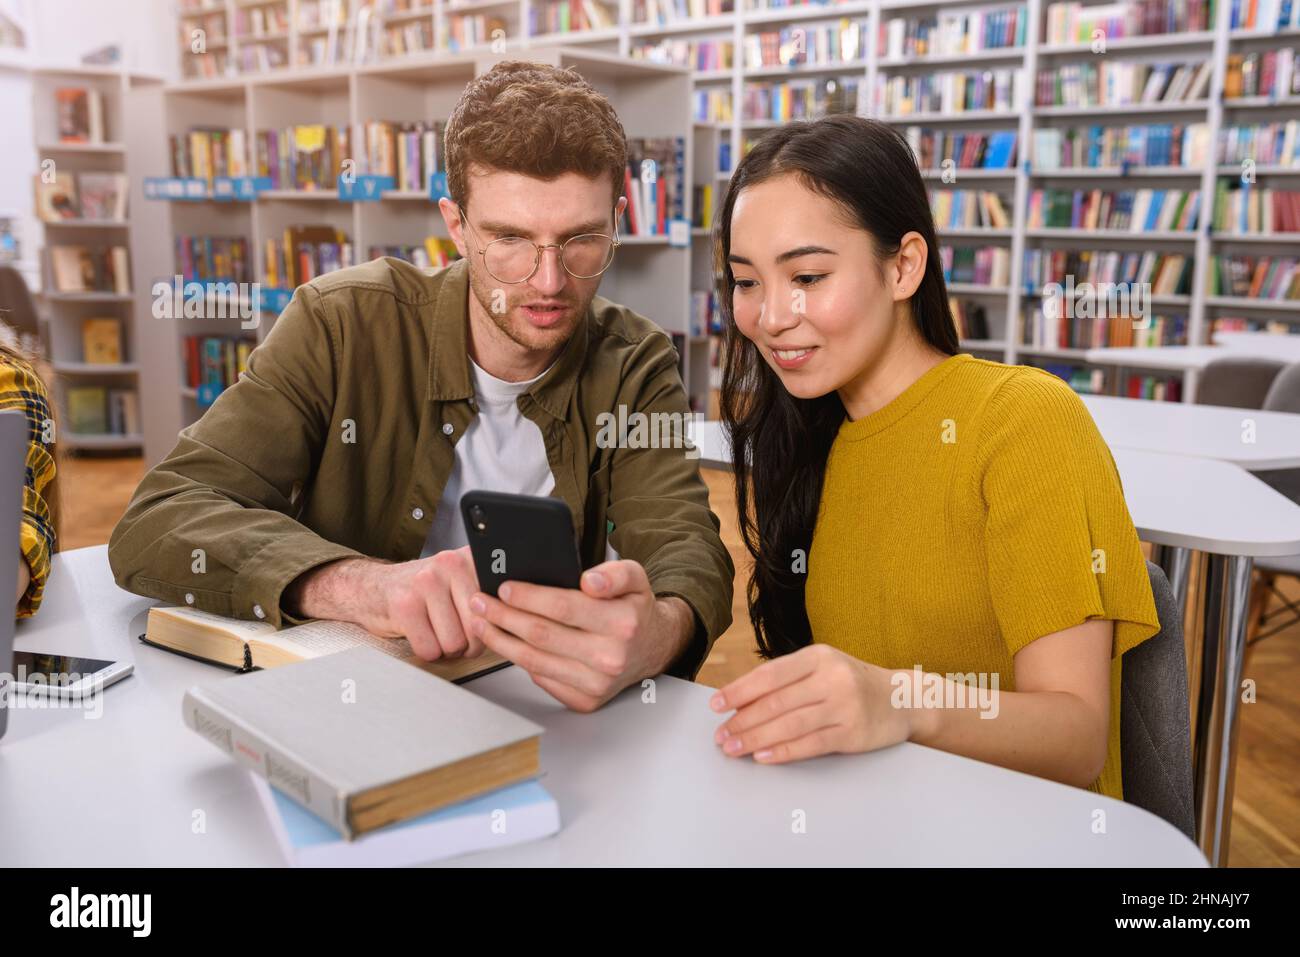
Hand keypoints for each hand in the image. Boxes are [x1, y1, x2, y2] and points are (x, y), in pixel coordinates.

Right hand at [287, 547, 484, 660]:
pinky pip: (429, 648)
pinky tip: (420, 633)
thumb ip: (486, 595)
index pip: (499, 606)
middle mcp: (450, 564)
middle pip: (478, 629)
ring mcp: (426, 582)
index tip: (482, 629)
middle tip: (455, 635)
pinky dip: (426, 651)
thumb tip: (514, 621)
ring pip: (455, 642)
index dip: (491, 627)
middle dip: (468, 644)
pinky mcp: (405, 605)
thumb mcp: (458, 583)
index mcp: (470, 559)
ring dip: (446, 649)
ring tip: (436, 632)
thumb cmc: (422, 592)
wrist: (372, 588)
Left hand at [467, 559, 691, 712]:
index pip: (563, 607)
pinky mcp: (585, 700)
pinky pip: (542, 680)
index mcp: (622, 623)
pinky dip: (520, 662)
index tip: (504, 588)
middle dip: (504, 617)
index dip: (528, 597)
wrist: (652, 648)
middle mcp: (610, 657)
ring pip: (535, 661)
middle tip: (482, 603)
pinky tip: (507, 644)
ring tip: (483, 623)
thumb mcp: (635, 578)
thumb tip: (589, 581)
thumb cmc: (634, 610)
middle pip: (542, 635)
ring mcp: (597, 684)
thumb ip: (614, 573)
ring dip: (502, 641)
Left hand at [709, 644, 914, 763]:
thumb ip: (788, 680)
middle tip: (720, 734)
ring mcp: (844, 705)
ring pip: (789, 724)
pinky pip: (810, 744)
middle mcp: (831, 677)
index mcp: (817, 656)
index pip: (769, 675)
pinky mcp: (852, 733)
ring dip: (755, 738)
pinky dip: (782, 751)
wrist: (902, 699)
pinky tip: (763, 756)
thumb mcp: (823, 667)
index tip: (716, 704)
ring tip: (733, 747)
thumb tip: (740, 701)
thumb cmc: (851, 682)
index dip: (739, 691)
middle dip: (742, 720)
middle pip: (776, 702)